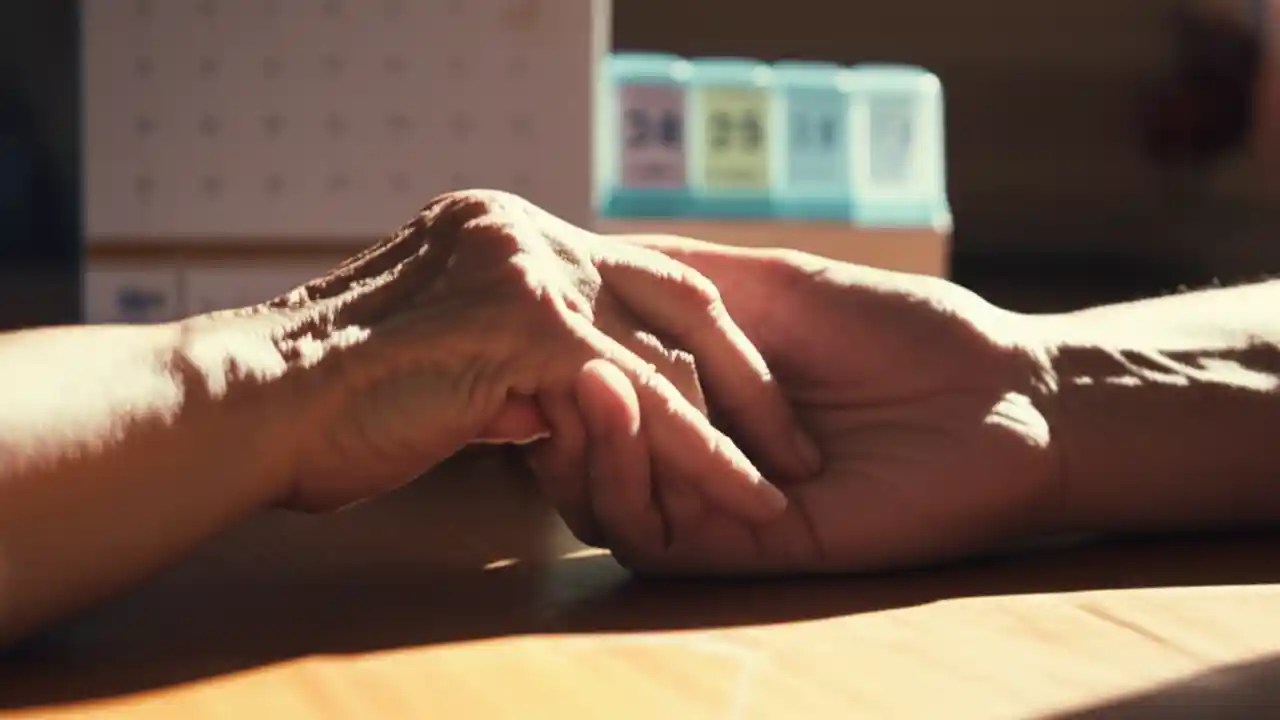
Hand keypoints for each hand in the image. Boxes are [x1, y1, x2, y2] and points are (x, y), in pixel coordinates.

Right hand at [199, 192, 815, 516]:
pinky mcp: (527, 324)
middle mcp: (529, 233)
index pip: (631, 277)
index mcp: (508, 233)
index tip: (738, 398)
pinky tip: (744, 497)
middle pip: (679, 292)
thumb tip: (556, 401)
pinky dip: (701, 454)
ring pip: (671, 347)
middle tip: (793, 433)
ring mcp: (530, 269)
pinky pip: (642, 397)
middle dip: (746, 370)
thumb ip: (508, 365)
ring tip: (787, 477)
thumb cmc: (329, 399)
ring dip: (741, 419)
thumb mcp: (439, 364)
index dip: (693, 341)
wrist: (253, 399)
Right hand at [530, 237, 1061, 572]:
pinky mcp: (749, 546)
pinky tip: (629, 414)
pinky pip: (658, 536)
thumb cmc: (902, 328)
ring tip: (590, 381)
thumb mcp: (775, 284)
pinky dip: (629, 482)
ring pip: (605, 505)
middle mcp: (699, 454)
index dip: (553, 357)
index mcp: (700, 396)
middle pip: (585, 455)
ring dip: (583, 446)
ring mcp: (720, 504)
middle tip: (544, 356)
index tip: (529, 303)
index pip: (595, 392)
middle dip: (554, 407)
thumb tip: (590, 251)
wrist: (1004, 388)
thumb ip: (685, 279)